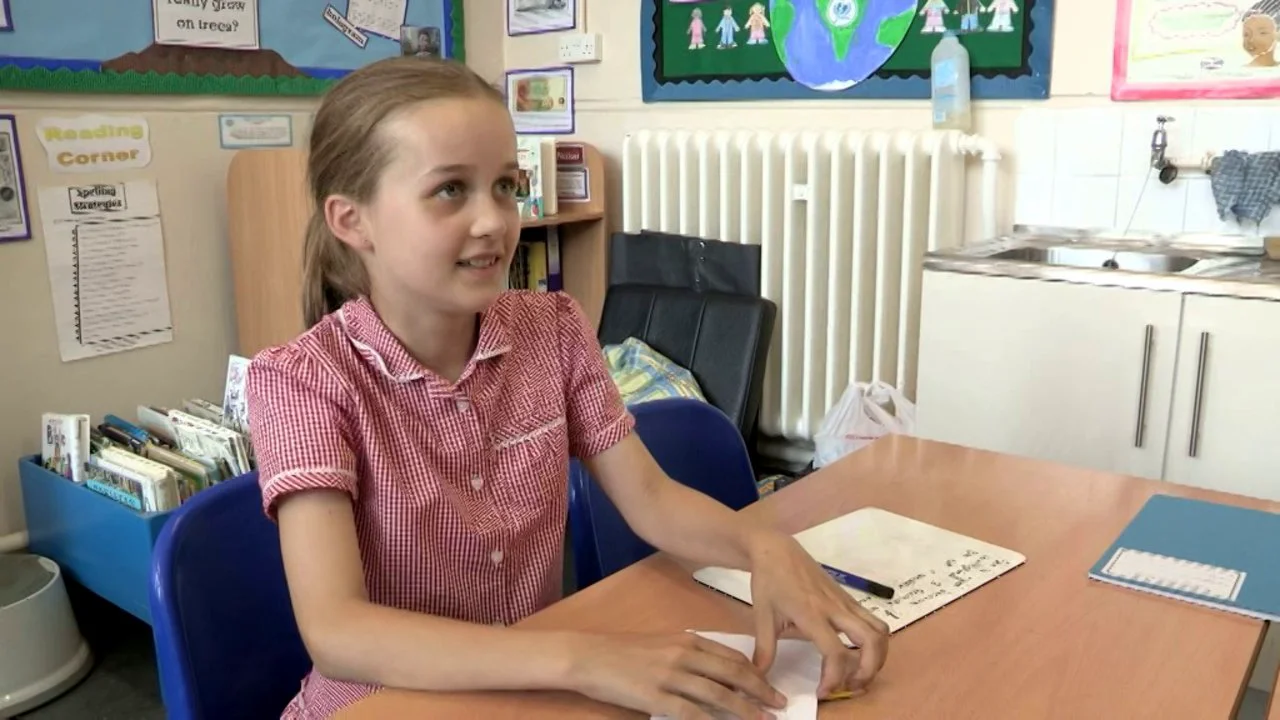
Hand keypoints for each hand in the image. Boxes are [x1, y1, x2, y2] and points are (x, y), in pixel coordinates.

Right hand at [568, 631, 786, 718]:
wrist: (588, 656)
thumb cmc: (623, 651)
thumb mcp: (662, 644)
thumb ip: (689, 654)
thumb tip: (715, 672)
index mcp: (687, 640)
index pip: (731, 657)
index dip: (755, 674)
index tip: (770, 686)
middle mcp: (684, 655)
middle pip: (733, 675)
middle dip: (760, 691)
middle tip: (779, 705)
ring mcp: (671, 676)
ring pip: (719, 695)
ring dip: (745, 710)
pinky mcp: (656, 697)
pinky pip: (692, 713)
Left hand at [746, 532, 889, 698]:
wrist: (776, 550)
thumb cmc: (769, 581)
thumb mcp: (761, 616)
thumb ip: (764, 649)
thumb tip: (759, 676)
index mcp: (812, 614)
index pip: (835, 652)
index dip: (834, 678)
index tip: (823, 691)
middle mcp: (835, 608)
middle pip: (872, 641)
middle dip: (868, 670)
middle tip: (851, 685)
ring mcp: (845, 602)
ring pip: (879, 630)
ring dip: (878, 656)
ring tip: (860, 672)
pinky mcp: (849, 598)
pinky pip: (873, 621)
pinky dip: (874, 642)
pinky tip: (857, 652)